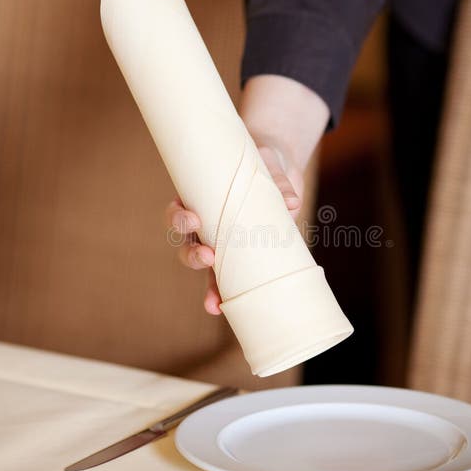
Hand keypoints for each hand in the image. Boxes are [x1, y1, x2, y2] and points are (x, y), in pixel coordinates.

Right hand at [166, 143, 303, 314]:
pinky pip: (232, 279)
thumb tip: (292, 203)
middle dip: (192, 255)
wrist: (277, 166)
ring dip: (208, 286)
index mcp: (200, 198)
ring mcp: (224, 241)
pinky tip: (226, 310)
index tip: (193, 220)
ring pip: (207, 268)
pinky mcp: (244, 254)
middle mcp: (206, 223)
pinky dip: (228, 295)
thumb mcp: (268, 164)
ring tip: (214, 301)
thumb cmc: (262, 160)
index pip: (179, 211)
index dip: (179, 219)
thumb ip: (278, 182)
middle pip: (187, 245)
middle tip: (208, 257)